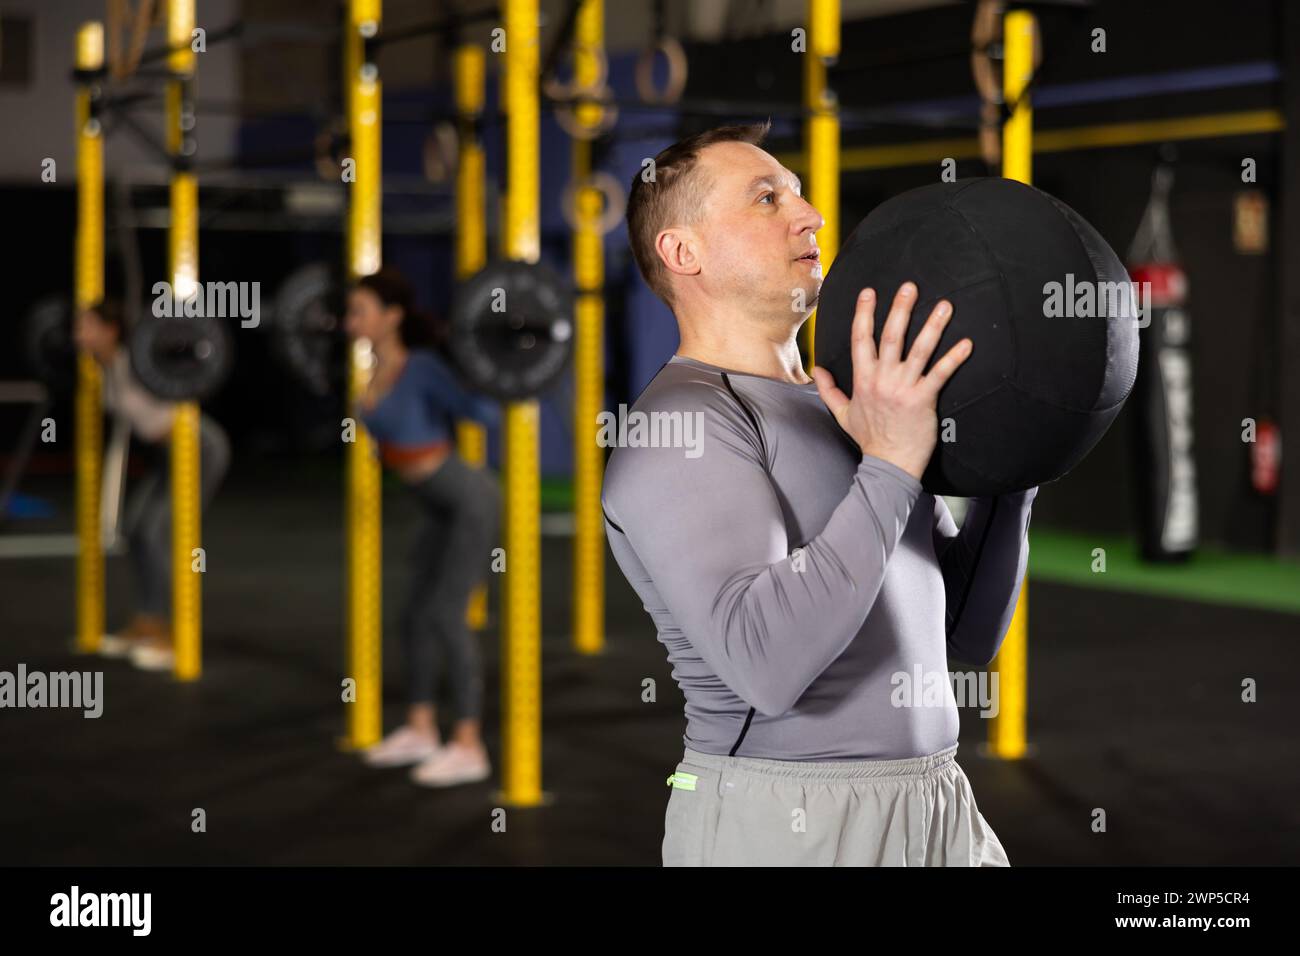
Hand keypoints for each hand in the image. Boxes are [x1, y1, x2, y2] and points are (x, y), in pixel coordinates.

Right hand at [812, 282, 971, 481]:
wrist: (889, 464)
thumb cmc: (869, 439)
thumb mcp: (842, 413)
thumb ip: (829, 390)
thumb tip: (817, 371)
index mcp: (863, 379)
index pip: (861, 339)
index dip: (864, 313)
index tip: (869, 293)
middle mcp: (882, 379)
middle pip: (890, 336)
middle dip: (900, 309)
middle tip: (910, 287)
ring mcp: (903, 388)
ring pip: (919, 350)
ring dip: (933, 326)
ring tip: (945, 306)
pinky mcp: (923, 399)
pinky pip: (940, 374)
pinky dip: (954, 358)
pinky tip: (966, 343)